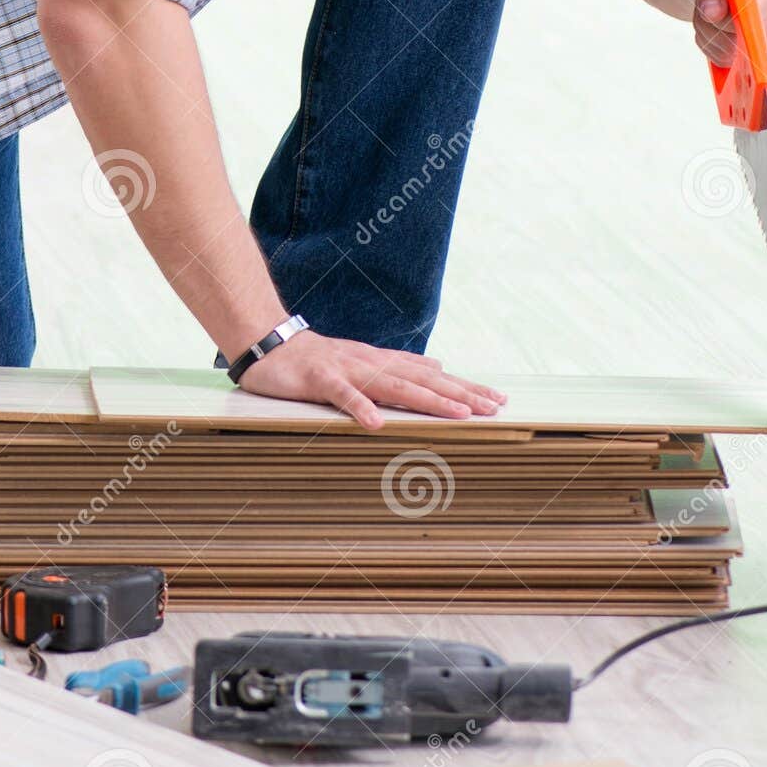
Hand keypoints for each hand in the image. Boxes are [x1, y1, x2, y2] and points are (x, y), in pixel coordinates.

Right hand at [235, 330, 505, 429]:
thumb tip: (438, 368)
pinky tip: (376, 424)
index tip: (497, 399)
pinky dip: (360, 408)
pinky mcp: (321, 379)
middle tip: (494, 408)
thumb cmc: (315, 359)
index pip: (431, 376)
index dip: (464, 387)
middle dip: (460, 395)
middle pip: (423, 382)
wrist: (269, 341)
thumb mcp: (362, 362)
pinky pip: (342, 395)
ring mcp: (347, 370)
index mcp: (382, 362)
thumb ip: (398, 366)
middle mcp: (372, 363)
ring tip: (459, 414)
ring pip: (393, 386)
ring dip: (428, 400)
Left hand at [685, 0, 766, 66]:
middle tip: (702, 10)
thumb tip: (713, 15)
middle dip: (713, 30)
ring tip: (708, 13)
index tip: (711, 22)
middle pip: (745, 38)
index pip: (755, 14)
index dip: (729, 23)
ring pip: (737, 52)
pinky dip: (717, 48)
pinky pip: (738, 59)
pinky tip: (714, 27)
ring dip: (712, 39)